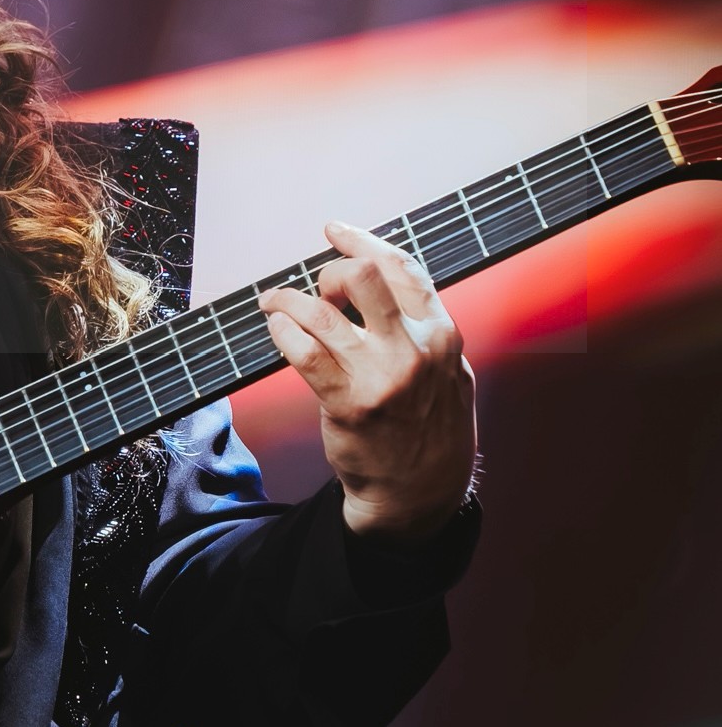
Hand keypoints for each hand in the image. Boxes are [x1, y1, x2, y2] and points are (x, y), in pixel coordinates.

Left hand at [257, 221, 476, 540]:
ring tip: (276, 304)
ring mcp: (380, 377)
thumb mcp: (450, 371)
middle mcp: (414, 350)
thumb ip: (424, 326)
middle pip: (362, 277)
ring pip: (321, 312)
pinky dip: (282, 330)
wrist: (420, 495)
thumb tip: (383, 276)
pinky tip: (278, 328)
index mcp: (441, 334)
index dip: (361, 241)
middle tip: (318, 288)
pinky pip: (302, 350)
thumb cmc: (431, 426)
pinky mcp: (347, 403)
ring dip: (288, 300)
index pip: (400, 267)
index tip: (334, 231)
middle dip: (330, 271)